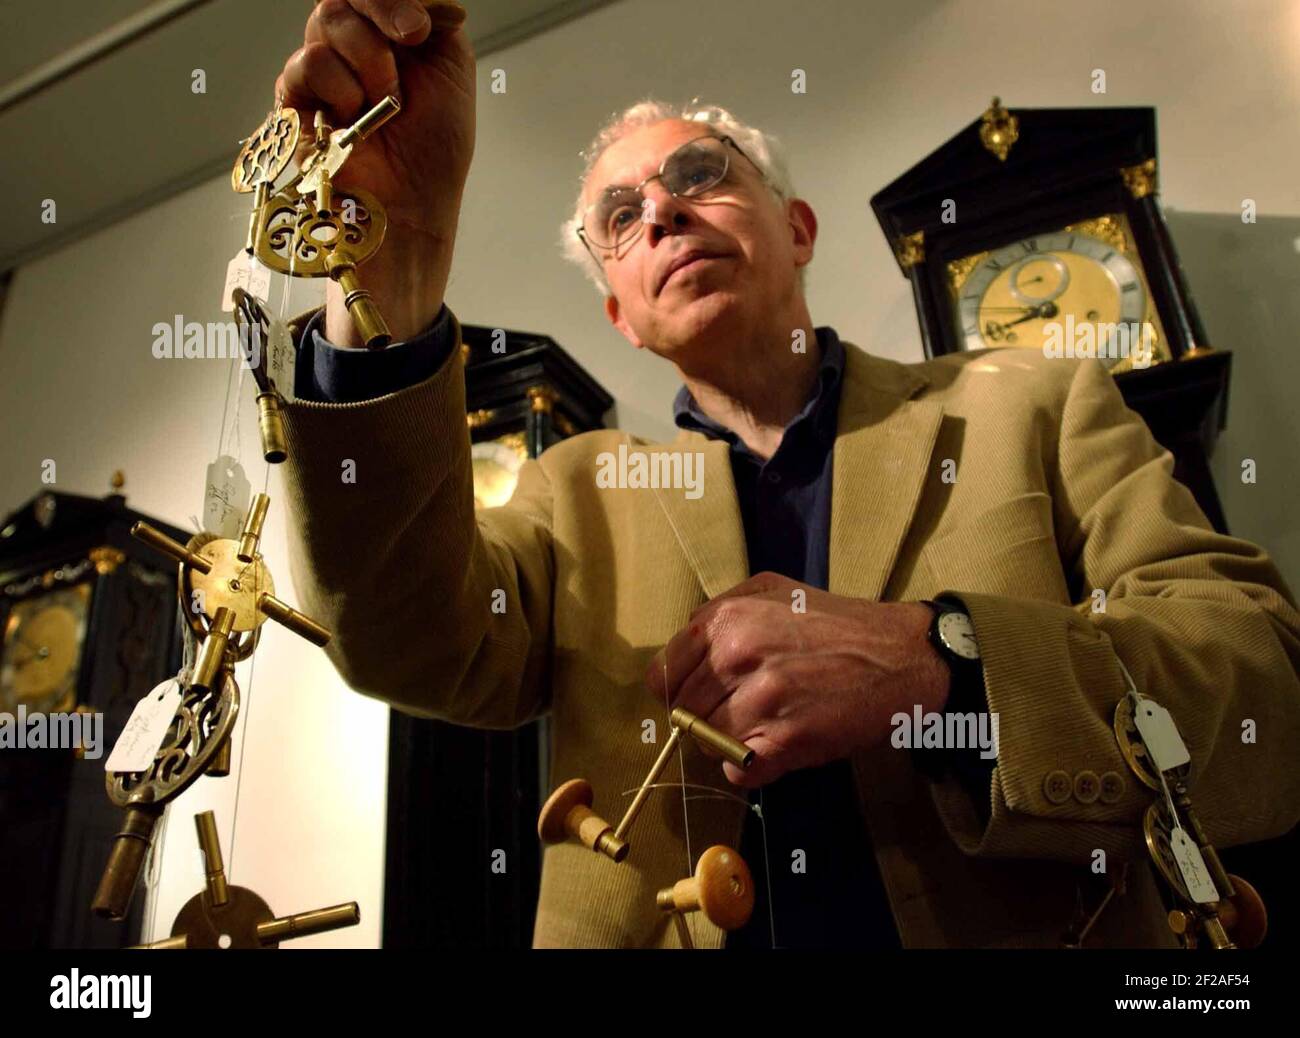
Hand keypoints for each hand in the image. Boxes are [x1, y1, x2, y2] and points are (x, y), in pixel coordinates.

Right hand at [275, 1, 475, 341]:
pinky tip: (353, 119)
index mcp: (386, 26)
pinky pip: (305, 64)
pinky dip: (339, 91)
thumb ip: (431, 10)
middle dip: (381, 22)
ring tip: (383, 109)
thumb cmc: (434, 145)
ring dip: (367, 67)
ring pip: (325, 21)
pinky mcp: (294, 98)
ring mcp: (321, 67)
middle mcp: (350, 40)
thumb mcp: (450, 61)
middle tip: (403, 73)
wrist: (413, 203)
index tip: (418, 31)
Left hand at [646, 573, 950, 787]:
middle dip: (704, 716)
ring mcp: (761, 700)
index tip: (701, 695)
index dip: (679, 689)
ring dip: (727, 742)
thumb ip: (722, 612)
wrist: (903, 656)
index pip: (662, 675)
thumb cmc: (838, 623)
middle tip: (740, 711)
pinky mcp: (786, 741)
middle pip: (683, 711)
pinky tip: (774, 747)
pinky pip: (737, 771)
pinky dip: (750, 767)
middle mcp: (737, 655)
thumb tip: (684, 649)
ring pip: (706, 741)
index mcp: (726, 618)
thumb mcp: (773, 591)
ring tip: (762, 726)